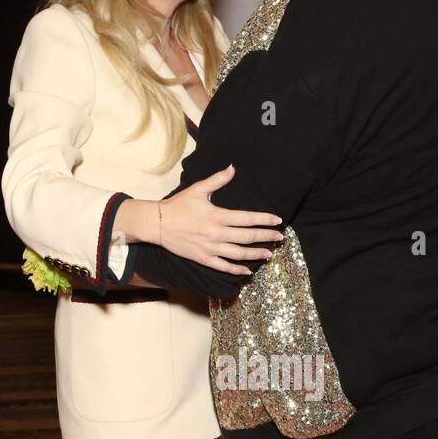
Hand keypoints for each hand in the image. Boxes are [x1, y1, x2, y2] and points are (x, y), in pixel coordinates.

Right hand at [160, 166, 282, 274]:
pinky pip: (223, 266)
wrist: (157, 223)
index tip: (278, 220)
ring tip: (268, 254)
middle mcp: (216, 233)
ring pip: (238, 254)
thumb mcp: (198, 189)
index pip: (247, 218)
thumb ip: (218, 179)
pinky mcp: (203, 258)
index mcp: (217, 216)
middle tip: (279, 238)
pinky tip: (247, 270)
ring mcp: (210, 248)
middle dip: (265, 237)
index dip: (264, 219)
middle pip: (247, 237)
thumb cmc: (178, 205)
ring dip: (255, 254)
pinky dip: (236, 269)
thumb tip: (233, 168)